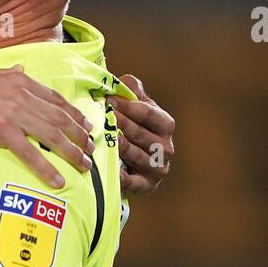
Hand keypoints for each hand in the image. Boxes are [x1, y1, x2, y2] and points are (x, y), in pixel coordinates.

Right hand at [0, 67, 93, 189]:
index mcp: (18, 81)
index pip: (55, 98)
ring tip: (84, 166)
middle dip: (80, 134)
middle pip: (59, 117)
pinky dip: (47, 168)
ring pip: (52, 135)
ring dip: (71, 152)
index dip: (74, 113)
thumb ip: (8, 76)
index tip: (86, 125)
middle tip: (92, 148)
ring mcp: (12, 112)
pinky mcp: (1, 130)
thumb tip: (22, 70)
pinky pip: (31, 153)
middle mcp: (20, 94)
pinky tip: (58, 180)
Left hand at [108, 74, 175, 194]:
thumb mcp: (137, 106)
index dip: (127, 106)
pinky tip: (107, 169)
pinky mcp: (147, 185)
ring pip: (135, 155)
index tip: (108, 100)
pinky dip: (121, 177)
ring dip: (117, 146)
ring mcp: (158, 168)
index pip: (147, 113)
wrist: (136, 161)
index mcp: (166, 124)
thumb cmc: (134, 126)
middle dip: (119, 124)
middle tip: (101, 116)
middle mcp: (166, 147)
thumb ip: (132, 91)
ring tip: (100, 138)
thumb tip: (124, 81)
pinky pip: (133, 182)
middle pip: (140, 134)